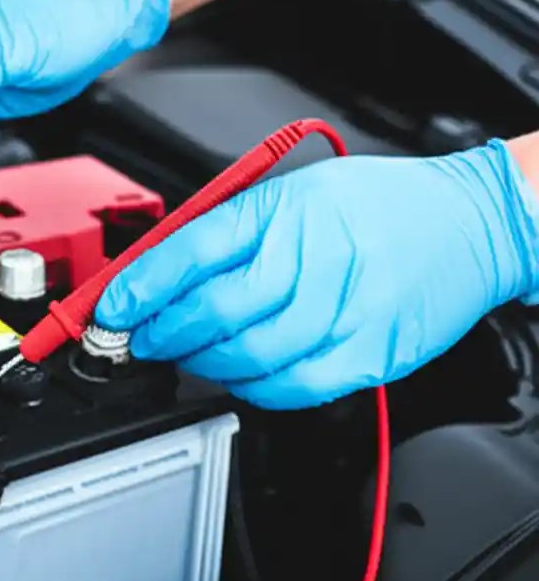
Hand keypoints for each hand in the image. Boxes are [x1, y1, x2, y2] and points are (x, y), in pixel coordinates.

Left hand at [94, 140, 538, 409]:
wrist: (470, 222)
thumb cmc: (376, 205)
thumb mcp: (292, 192)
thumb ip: (228, 231)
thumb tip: (157, 270)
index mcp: (283, 210)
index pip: (189, 252)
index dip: (138, 289)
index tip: (110, 309)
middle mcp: (312, 257)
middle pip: (212, 311)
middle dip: (160, 334)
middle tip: (139, 339)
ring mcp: (343, 309)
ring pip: (245, 356)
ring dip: (200, 363)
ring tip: (185, 354)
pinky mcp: (367, 353)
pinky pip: (291, 386)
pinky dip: (251, 388)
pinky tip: (239, 374)